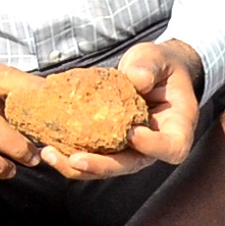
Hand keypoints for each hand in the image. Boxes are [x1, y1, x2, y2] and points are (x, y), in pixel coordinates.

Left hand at [39, 40, 205, 180]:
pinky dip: (69, 155)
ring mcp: (129, 149)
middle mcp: (153, 145)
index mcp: (176, 127)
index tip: (132, 134)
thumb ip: (150, 66)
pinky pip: (91, 156)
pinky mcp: (109, 145)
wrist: (149, 70)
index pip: (172, 148)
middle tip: (75, 160)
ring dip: (78, 166)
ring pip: (106, 167)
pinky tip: (48, 148)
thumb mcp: (157, 58)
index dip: (154, 146)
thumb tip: (138, 79)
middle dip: (102, 165)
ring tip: (50, 155)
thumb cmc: (159, 65)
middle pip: (131, 165)